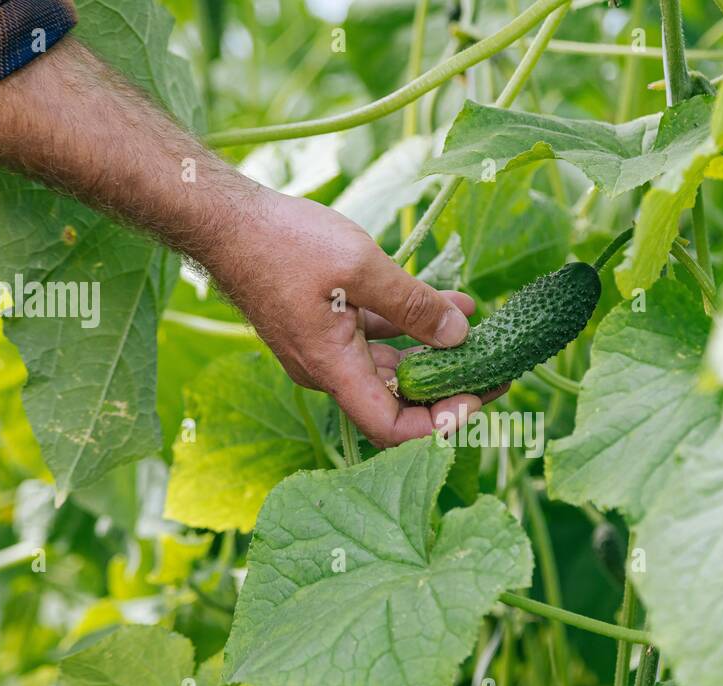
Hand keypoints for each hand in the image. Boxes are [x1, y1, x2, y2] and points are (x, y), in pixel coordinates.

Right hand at [210, 190, 501, 447]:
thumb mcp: (361, 267)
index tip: (476, 396)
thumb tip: (460, 334)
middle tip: (498, 369)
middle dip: (451, 388)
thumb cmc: (282, 242)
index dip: (439, 425)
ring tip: (483, 328)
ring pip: (393, 366)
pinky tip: (452, 302)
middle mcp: (330, 371)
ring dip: (437, 350)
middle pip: (399, 401)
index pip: (392, 429)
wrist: (224, 220)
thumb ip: (413, 305)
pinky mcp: (325, 327)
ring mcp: (326, 350)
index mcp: (333, 369)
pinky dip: (412, 326)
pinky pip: (376, 338)